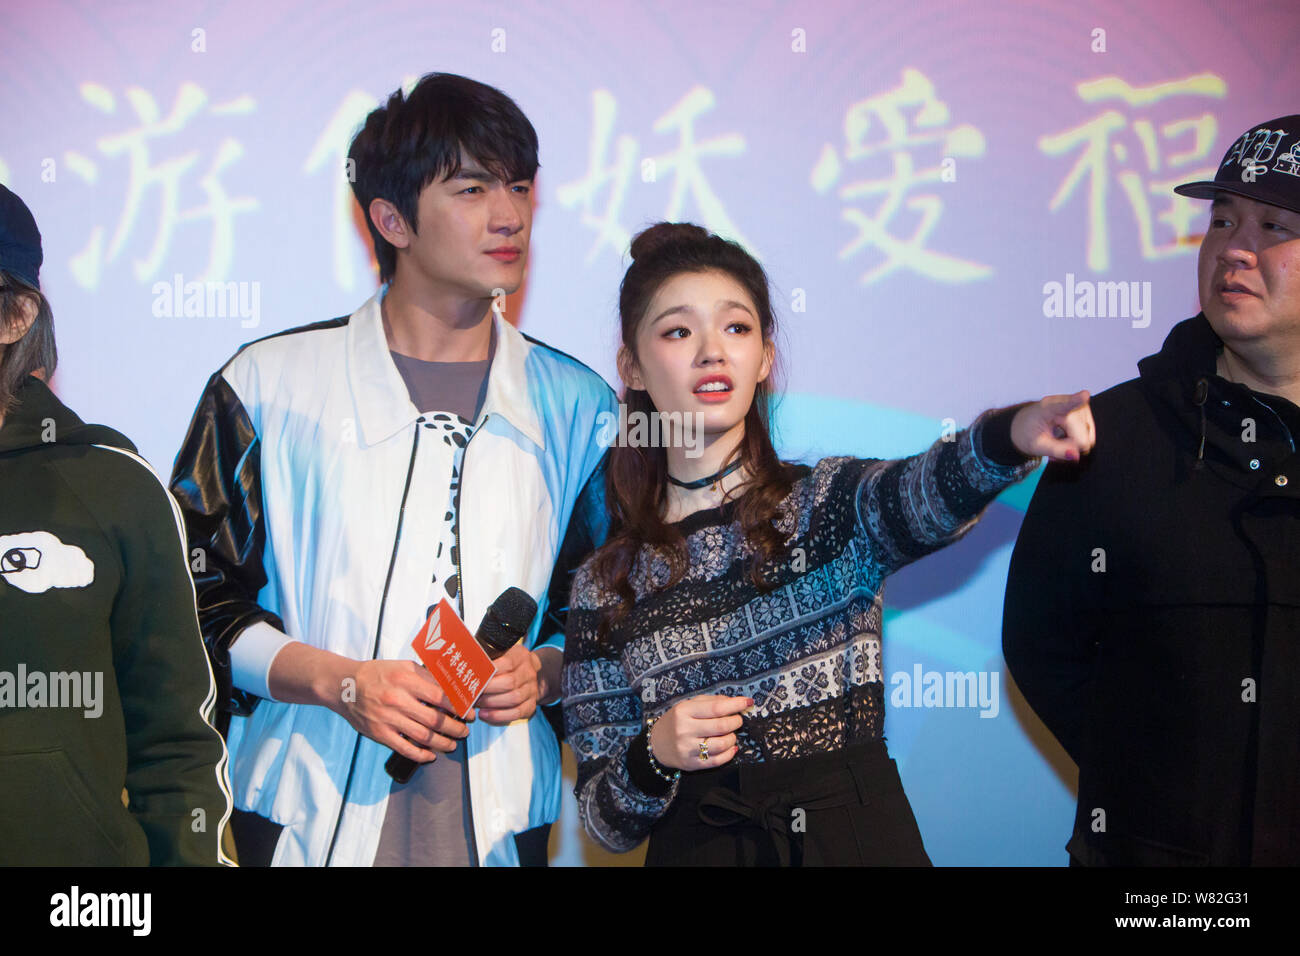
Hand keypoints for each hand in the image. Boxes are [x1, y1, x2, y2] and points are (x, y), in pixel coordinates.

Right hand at [335, 659, 468, 763]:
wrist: (345, 686)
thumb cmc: (377, 674)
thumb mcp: (403, 666)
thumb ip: (427, 676)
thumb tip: (452, 686)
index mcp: (406, 680)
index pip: (440, 696)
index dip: (459, 707)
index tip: (468, 713)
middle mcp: (397, 700)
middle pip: (434, 719)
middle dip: (454, 728)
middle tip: (464, 731)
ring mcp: (388, 718)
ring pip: (422, 736)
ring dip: (442, 743)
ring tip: (452, 744)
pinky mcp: (379, 733)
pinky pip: (404, 748)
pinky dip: (420, 754)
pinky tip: (430, 756)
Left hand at [476, 643, 542, 724]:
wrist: (529, 672)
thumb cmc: (508, 662)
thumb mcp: (501, 653)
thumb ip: (487, 656)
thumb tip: (466, 663)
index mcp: (520, 656)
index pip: (507, 663)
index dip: (489, 672)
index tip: (473, 677)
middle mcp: (528, 673)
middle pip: (510, 682)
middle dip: (488, 690)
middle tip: (473, 693)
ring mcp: (531, 690)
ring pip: (513, 698)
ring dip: (491, 703)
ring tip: (477, 704)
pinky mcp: (531, 705)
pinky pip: (517, 713)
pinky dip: (499, 716)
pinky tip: (485, 714)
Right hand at [649, 694, 750, 770]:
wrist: (657, 744)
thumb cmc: (677, 721)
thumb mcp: (688, 705)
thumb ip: (711, 701)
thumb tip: (735, 702)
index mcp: (684, 711)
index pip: (716, 708)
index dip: (735, 705)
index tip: (747, 702)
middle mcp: (685, 730)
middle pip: (721, 726)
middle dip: (736, 721)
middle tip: (738, 719)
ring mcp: (688, 748)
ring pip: (722, 744)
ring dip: (733, 738)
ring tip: (731, 734)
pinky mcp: (692, 764)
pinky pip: (718, 760)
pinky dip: (729, 753)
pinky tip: (730, 747)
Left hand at [1010, 390, 1095, 461]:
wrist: (1026, 424)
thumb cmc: (1028, 433)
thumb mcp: (1036, 446)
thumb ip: (1055, 451)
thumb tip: (1075, 456)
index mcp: (1047, 408)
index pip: (1064, 405)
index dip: (1076, 400)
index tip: (1085, 396)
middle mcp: (1066, 402)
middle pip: (1080, 435)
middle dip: (1070, 446)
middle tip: (1053, 444)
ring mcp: (1078, 406)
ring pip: (1087, 437)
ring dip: (1073, 444)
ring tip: (1057, 440)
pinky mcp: (1085, 411)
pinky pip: (1089, 436)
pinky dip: (1078, 441)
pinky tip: (1065, 437)